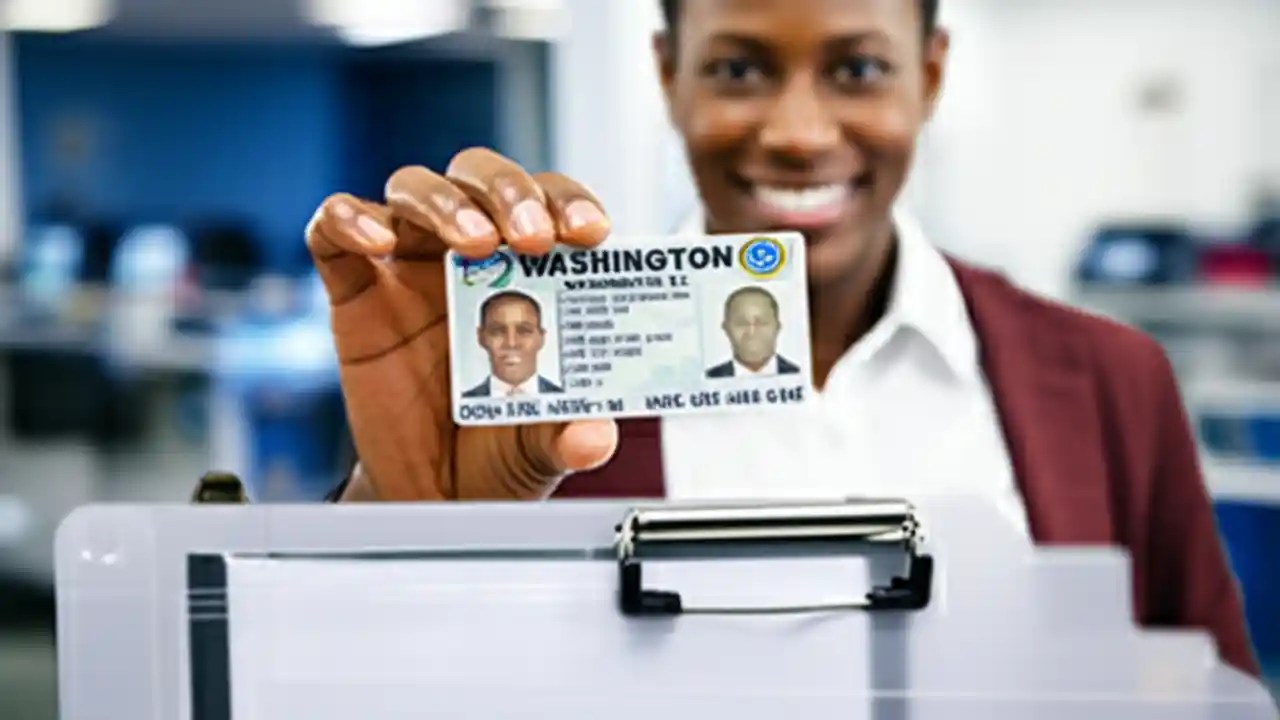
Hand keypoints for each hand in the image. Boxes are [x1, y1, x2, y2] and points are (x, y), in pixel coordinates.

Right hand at [306, 148, 617, 500]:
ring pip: (414, 189)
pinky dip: (348, 219)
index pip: (550, 203)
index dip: (570, 202)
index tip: (592, 235)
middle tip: (532, 237)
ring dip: (445, 203)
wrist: (438, 492)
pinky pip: (332, 234)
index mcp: (530, 270)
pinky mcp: (354, 293)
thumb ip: (571, 434)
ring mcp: (409, 267)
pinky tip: (376, 241)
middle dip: (510, 191)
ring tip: (474, 243)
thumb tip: (593, 440)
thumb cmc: (500, 445)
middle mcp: (469, 255)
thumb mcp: (544, 443)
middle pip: (480, 177)